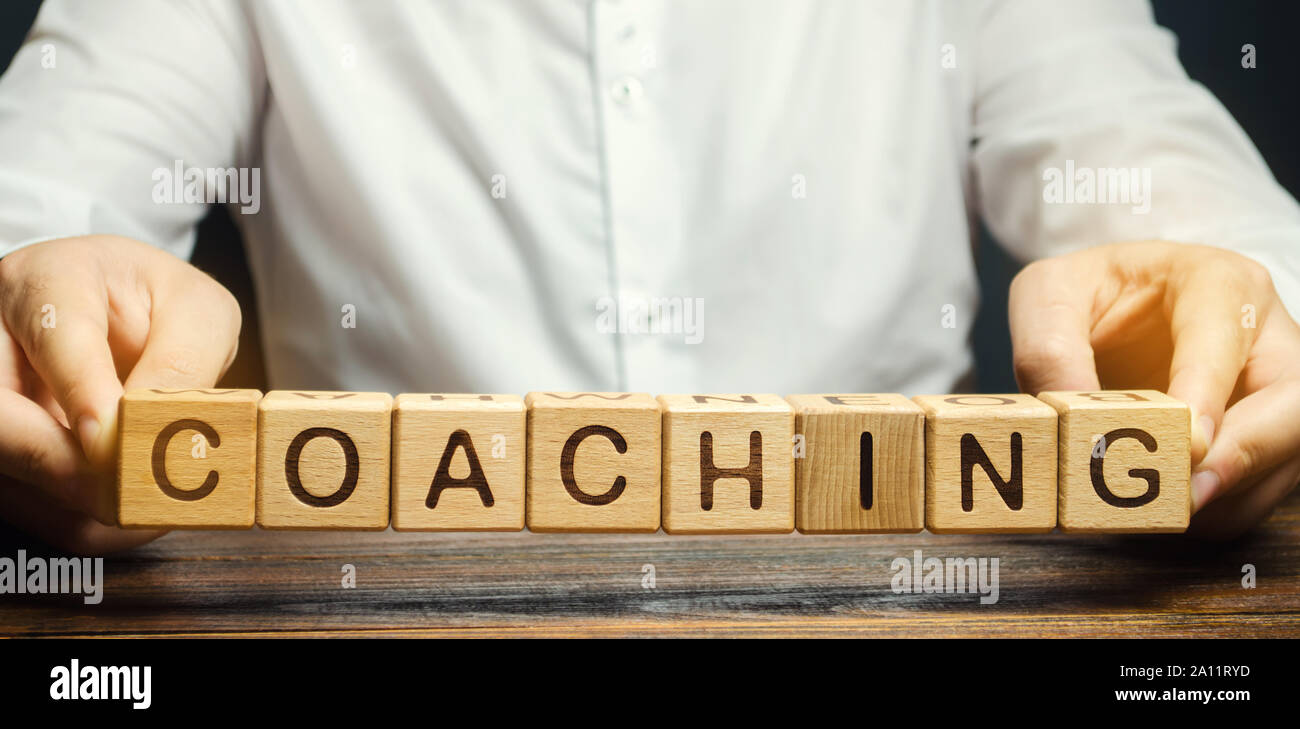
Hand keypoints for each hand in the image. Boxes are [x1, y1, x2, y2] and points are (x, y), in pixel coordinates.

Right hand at [0, 235, 241, 553]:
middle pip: (2, 416)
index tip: (112, 441)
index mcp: (50, 278)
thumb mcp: (197, 312)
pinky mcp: (2, 443)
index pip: (53, 333)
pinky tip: (132, 519)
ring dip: (79, 506)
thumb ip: (183, 361)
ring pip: (7, 468)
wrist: (121, 311)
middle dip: (66, 467)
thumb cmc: (158, 306)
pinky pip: (23, 501)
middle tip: (136, 497)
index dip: (82, 392)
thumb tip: (157, 431)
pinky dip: (78, 521)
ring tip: (154, 513)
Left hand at [1009, 240, 1299, 538]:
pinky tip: (1169, 514)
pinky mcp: (1260, 433)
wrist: (1107, 301)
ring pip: (1285, 452)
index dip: (1210, 394)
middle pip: (1292, 403)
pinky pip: (1261, 484)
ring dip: (1230, 493)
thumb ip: (1049, 347)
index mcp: (1217, 285)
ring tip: (1163, 513)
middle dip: (1245, 455)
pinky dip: (1220, 510)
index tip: (1184, 442)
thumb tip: (1068, 419)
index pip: (1228, 338)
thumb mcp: (1049, 293)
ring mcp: (1270, 387)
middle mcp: (1263, 336)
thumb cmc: (1087, 289)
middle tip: (1187, 494)